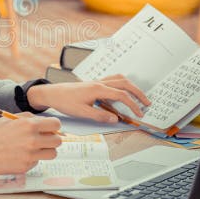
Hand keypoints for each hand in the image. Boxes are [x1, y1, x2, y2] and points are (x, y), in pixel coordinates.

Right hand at [0, 113, 62, 173]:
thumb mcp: (11, 119)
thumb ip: (31, 119)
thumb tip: (47, 124)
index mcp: (29, 125)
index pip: (56, 125)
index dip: (54, 126)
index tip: (50, 129)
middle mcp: (32, 140)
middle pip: (57, 141)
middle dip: (52, 139)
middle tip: (44, 139)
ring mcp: (30, 155)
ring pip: (52, 154)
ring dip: (46, 150)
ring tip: (34, 148)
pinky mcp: (25, 167)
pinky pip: (37, 162)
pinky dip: (32, 159)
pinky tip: (19, 155)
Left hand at [26, 75, 150, 122]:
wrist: (52, 93)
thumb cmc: (64, 101)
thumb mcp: (82, 112)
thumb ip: (100, 116)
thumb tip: (116, 119)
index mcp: (97, 89)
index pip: (121, 95)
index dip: (133, 104)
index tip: (140, 113)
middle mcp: (99, 83)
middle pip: (124, 84)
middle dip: (137, 92)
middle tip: (147, 102)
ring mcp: (96, 82)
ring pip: (119, 79)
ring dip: (130, 86)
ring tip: (138, 96)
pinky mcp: (93, 84)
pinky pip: (111, 81)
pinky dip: (121, 85)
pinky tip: (121, 93)